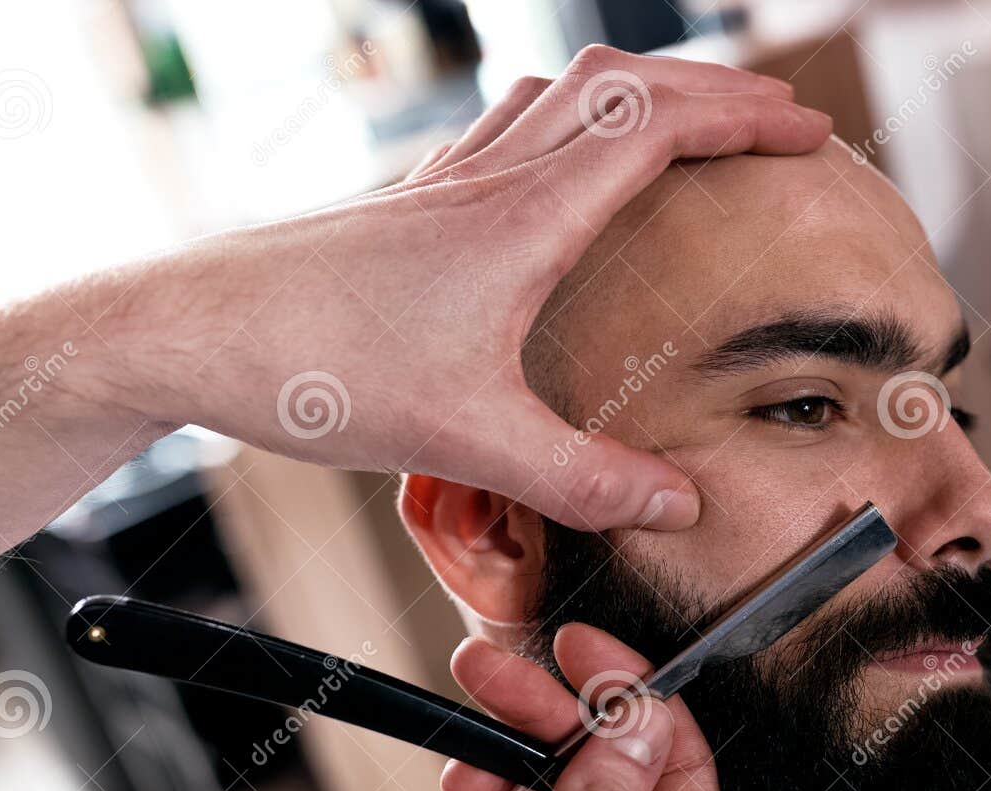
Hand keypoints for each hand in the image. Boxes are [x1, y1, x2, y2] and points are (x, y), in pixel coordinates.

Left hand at [0, 47, 831, 568]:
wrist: (183, 334)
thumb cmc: (312, 368)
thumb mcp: (465, 439)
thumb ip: (581, 478)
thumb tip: (676, 502)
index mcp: (520, 218)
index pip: (657, 128)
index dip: (742, 120)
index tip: (807, 132)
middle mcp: (486, 182)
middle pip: (620, 88)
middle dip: (713, 91)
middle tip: (775, 116)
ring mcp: (441, 186)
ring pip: (560, 94)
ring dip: (640, 90)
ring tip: (690, 118)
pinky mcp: (406, 209)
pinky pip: (505, 129)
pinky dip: (565, 119)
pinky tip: (558, 159)